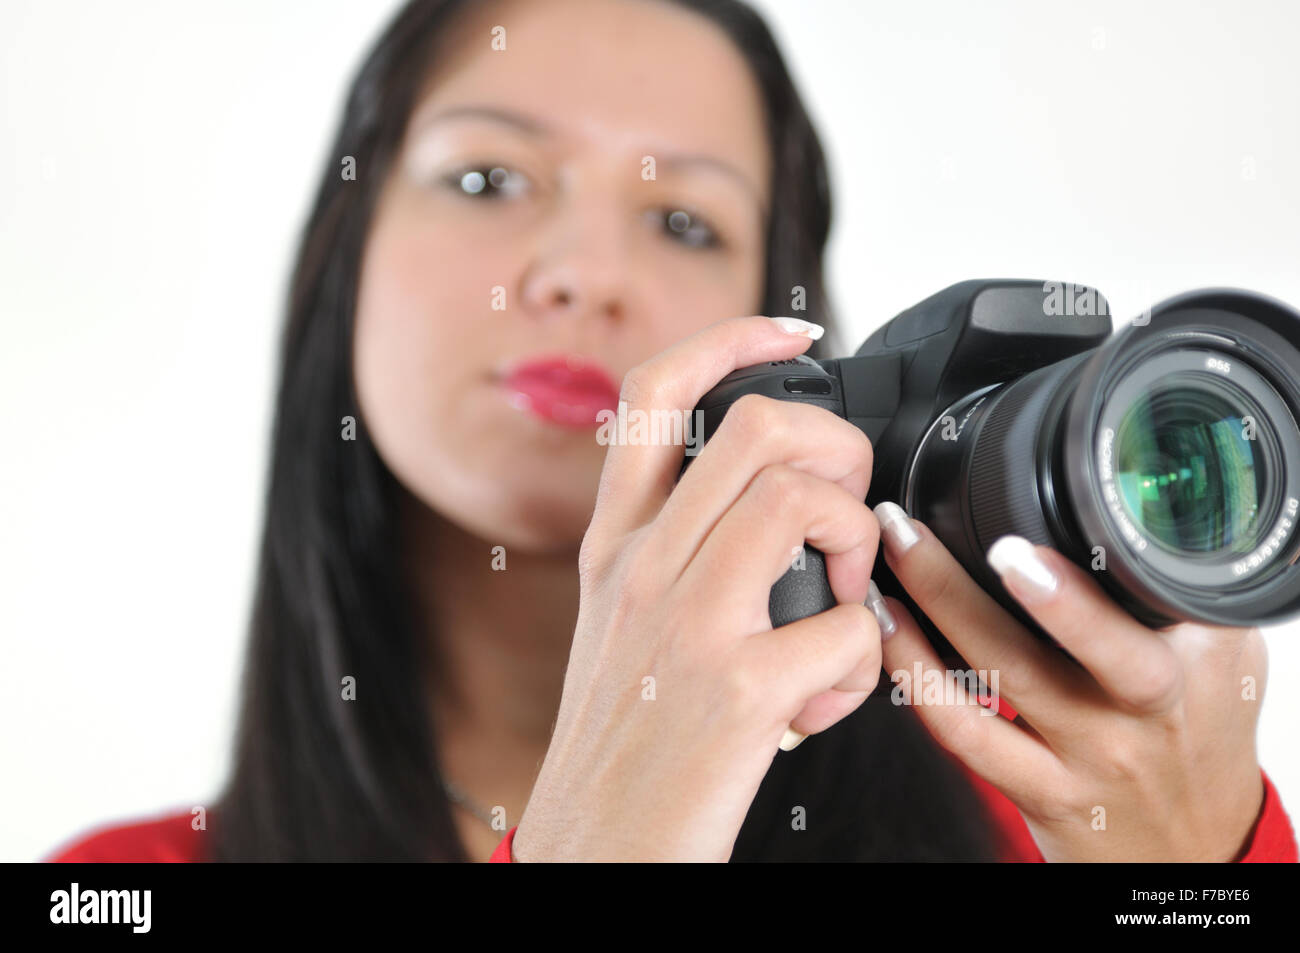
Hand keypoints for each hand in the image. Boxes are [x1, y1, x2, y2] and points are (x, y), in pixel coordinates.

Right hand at [512, 316, 884, 860]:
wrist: (595, 852)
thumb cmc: (625, 744)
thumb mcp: (623, 626)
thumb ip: (678, 556)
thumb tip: (775, 504)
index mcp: (615, 546)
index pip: (654, 392)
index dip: (732, 335)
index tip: (794, 333)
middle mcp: (642, 568)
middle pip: (758, 424)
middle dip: (837, 448)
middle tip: (843, 512)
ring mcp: (687, 624)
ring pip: (806, 501)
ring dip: (857, 543)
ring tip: (841, 602)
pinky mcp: (738, 692)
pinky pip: (848, 630)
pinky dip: (861, 664)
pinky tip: (823, 702)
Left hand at [872, 501, 1266, 861]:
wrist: (1192, 845)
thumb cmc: (1197, 733)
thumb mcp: (1220, 656)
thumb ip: (1168, 591)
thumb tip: (1104, 517)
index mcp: (1193, 662)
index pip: (1136, 612)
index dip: (1072, 587)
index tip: (1014, 544)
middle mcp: (1143, 711)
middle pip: (1067, 646)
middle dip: (975, 588)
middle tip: (917, 536)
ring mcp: (1089, 754)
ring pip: (998, 682)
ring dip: (929, 618)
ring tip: (889, 565)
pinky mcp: (1040, 792)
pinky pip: (964, 734)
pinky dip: (916, 677)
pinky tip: (888, 631)